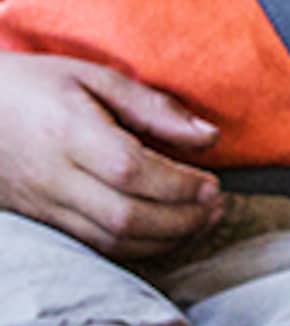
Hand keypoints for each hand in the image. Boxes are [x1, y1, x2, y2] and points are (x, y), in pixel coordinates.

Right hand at [0, 51, 223, 256]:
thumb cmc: (35, 86)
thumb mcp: (94, 78)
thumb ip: (152, 107)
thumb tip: (208, 137)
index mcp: (70, 133)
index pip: (131, 170)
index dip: (178, 185)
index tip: (214, 184)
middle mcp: (55, 178)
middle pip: (124, 215)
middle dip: (181, 220)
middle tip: (218, 208)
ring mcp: (44, 206)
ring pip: (109, 240)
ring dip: (164, 239)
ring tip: (201, 222)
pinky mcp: (41, 222)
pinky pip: (92, 246)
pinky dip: (135, 247)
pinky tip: (164, 233)